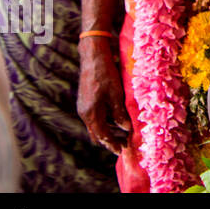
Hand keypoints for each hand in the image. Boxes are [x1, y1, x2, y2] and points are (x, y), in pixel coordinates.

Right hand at [77, 39, 131, 153]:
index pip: (102, 135)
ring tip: (122, 134)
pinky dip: (104, 122)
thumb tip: (126, 128)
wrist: (93, 57)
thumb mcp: (116, 94)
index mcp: (91, 113)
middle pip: (96, 133)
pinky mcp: (85, 101)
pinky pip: (94, 117)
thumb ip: (120, 113)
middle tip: (123, 145)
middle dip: (109, 140)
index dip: (112, 144)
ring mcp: (83, 107)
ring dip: (107, 131)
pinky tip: (115, 120)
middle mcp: (84, 113)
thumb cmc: (106, 74)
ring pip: (95, 125)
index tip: (122, 151)